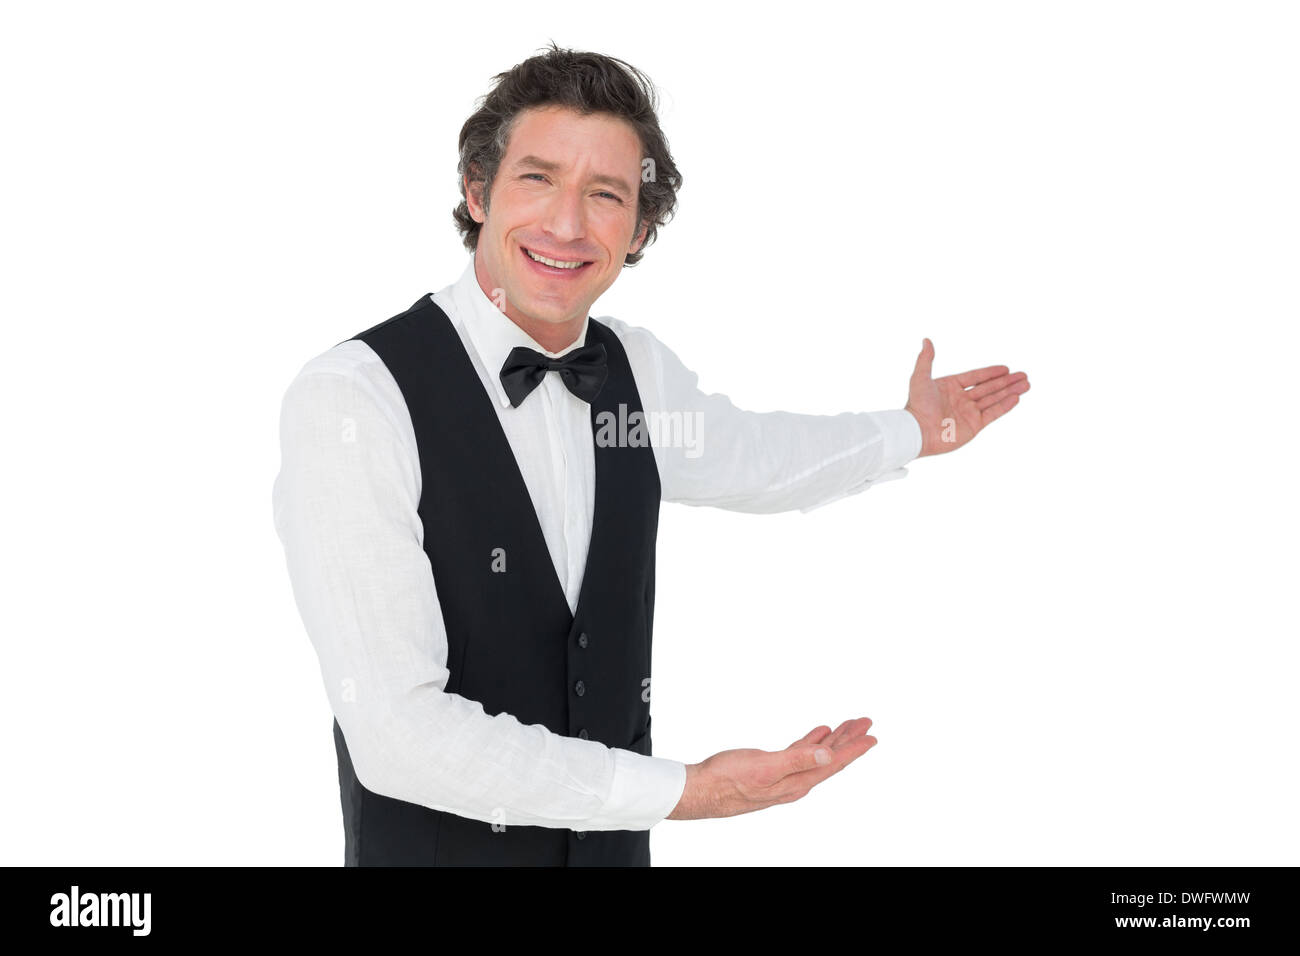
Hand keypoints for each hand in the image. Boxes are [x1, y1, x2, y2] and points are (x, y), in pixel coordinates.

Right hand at [666, 718, 876, 820]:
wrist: (701, 789)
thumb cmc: (729, 779)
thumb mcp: (766, 767)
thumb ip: (798, 760)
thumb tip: (829, 754)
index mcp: (798, 781)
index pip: (833, 762)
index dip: (854, 748)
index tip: (872, 736)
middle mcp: (795, 781)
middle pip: (830, 758)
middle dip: (849, 740)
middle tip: (865, 723)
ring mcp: (784, 776)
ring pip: (817, 755)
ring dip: (833, 740)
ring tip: (848, 726)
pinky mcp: (771, 770)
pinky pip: (800, 754)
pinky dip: (812, 742)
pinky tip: (818, 735)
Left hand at [904, 338, 1029, 456]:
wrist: (917, 432)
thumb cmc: (916, 405)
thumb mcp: (920, 377)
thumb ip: (925, 359)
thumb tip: (926, 340)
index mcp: (950, 387)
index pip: (975, 377)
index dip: (990, 372)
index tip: (1006, 368)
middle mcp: (961, 399)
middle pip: (989, 388)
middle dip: (1007, 381)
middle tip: (1023, 375)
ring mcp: (968, 413)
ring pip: (994, 399)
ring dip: (1010, 391)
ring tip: (1026, 384)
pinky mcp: (973, 426)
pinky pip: (993, 414)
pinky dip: (1005, 406)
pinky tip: (1017, 398)